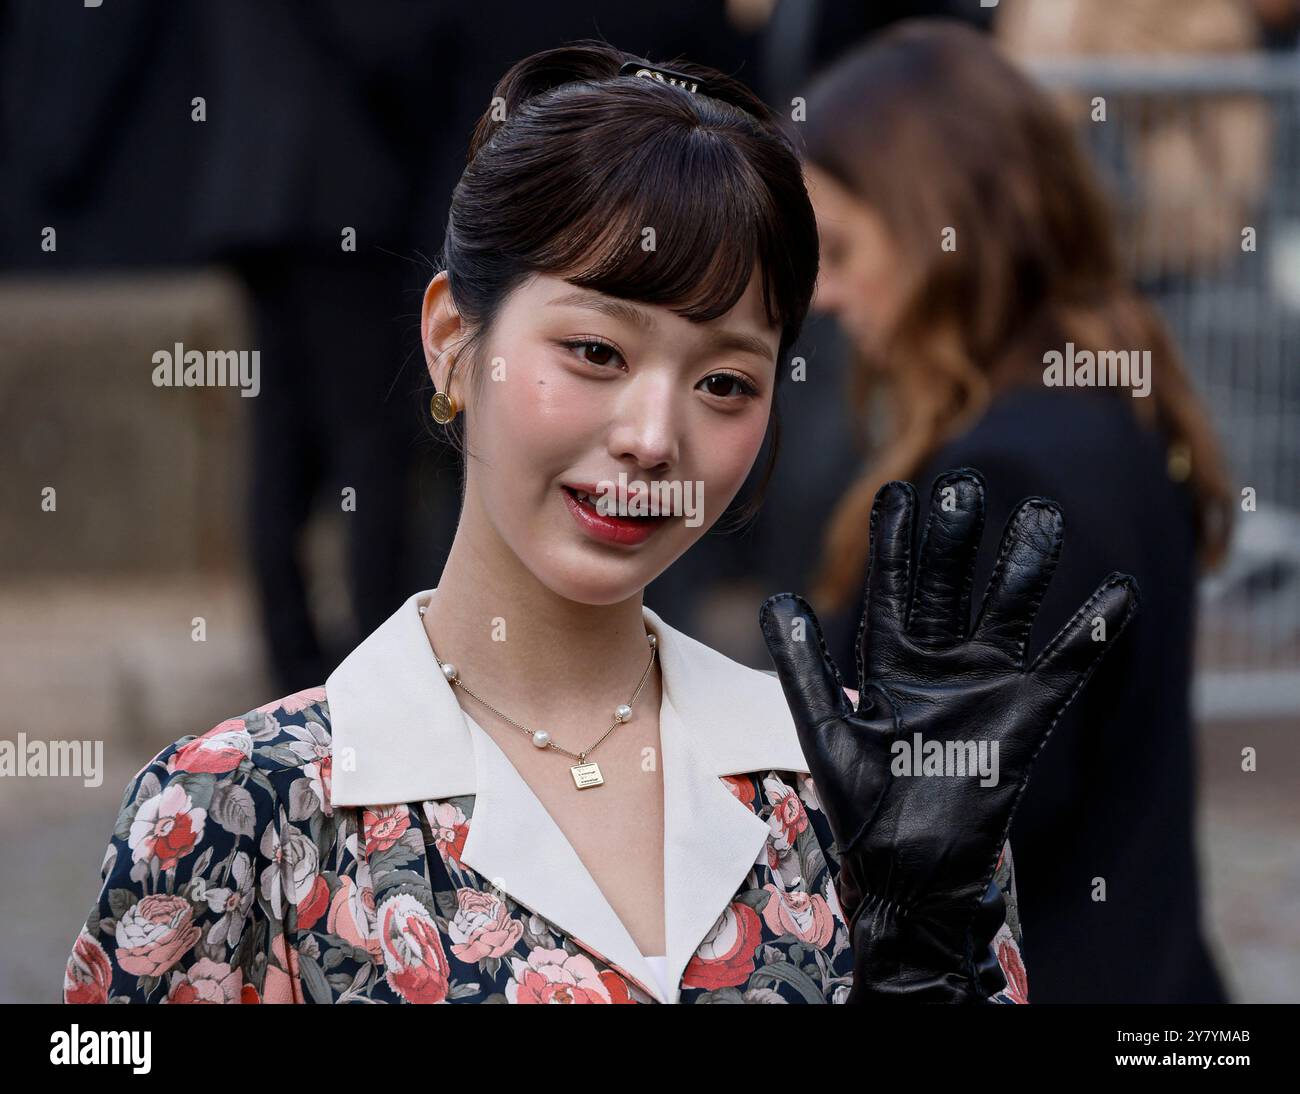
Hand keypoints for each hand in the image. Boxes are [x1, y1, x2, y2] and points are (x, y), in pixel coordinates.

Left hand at [759, 470, 1138, 1000]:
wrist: (909, 871)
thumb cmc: (861, 805)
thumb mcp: (824, 730)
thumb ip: (804, 667)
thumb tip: (777, 599)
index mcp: (886, 660)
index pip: (891, 586)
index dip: (894, 542)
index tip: (898, 490)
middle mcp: (938, 661)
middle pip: (950, 587)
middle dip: (956, 540)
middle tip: (964, 486)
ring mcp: (984, 685)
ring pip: (1008, 611)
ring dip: (1024, 568)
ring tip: (1042, 515)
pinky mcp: (1025, 717)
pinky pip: (1064, 667)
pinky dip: (1093, 633)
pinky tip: (1119, 593)